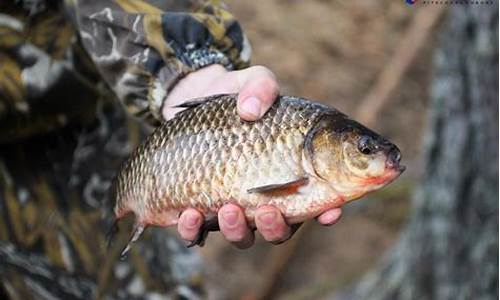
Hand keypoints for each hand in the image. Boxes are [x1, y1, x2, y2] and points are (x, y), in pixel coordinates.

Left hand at [163, 64, 342, 248]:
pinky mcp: (200, 207)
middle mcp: (267, 195)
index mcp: (291, 170)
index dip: (329, 210)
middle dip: (276, 227)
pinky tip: (189, 213)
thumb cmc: (234, 95)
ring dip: (238, 230)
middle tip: (267, 210)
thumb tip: (250, 110)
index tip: (330, 210)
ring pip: (243, 236)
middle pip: (281, 228)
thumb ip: (260, 87)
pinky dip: (193, 229)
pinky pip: (197, 232)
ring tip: (228, 210)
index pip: (320, 196)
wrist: (193, 100)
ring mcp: (234, 205)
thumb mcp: (252, 82)